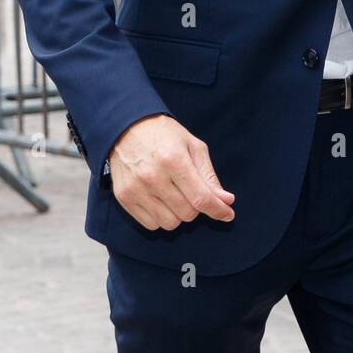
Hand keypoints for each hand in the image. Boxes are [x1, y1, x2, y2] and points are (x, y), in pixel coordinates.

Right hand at [108, 113, 234, 230]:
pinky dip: (161, 217)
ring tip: (175, 196)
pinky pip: (151, 224)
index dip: (218, 210)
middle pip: (187, 213)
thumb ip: (209, 176)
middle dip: (196, 207)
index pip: (201, 198)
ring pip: (170, 223)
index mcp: (173, 159)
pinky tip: (160, 200)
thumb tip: (226, 201)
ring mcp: (136, 188)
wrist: (126, 128)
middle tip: (192, 192)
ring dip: (178, 215)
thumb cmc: (165, 136)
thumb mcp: (193, 146)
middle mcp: (152, 176)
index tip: (228, 214)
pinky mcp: (124, 197)